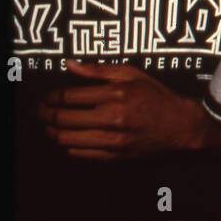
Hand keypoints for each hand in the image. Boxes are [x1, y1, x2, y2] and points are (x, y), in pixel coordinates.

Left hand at [38, 60, 207, 159]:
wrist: (179, 124)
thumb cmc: (155, 95)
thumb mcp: (130, 74)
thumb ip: (97, 70)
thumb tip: (69, 64)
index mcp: (115, 94)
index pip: (70, 97)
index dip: (51, 98)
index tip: (46, 98)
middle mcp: (112, 118)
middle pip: (65, 119)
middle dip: (46, 115)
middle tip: (40, 112)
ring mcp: (114, 139)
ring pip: (69, 139)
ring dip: (53, 133)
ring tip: (49, 127)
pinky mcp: (116, 155)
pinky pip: (83, 154)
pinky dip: (69, 147)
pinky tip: (67, 140)